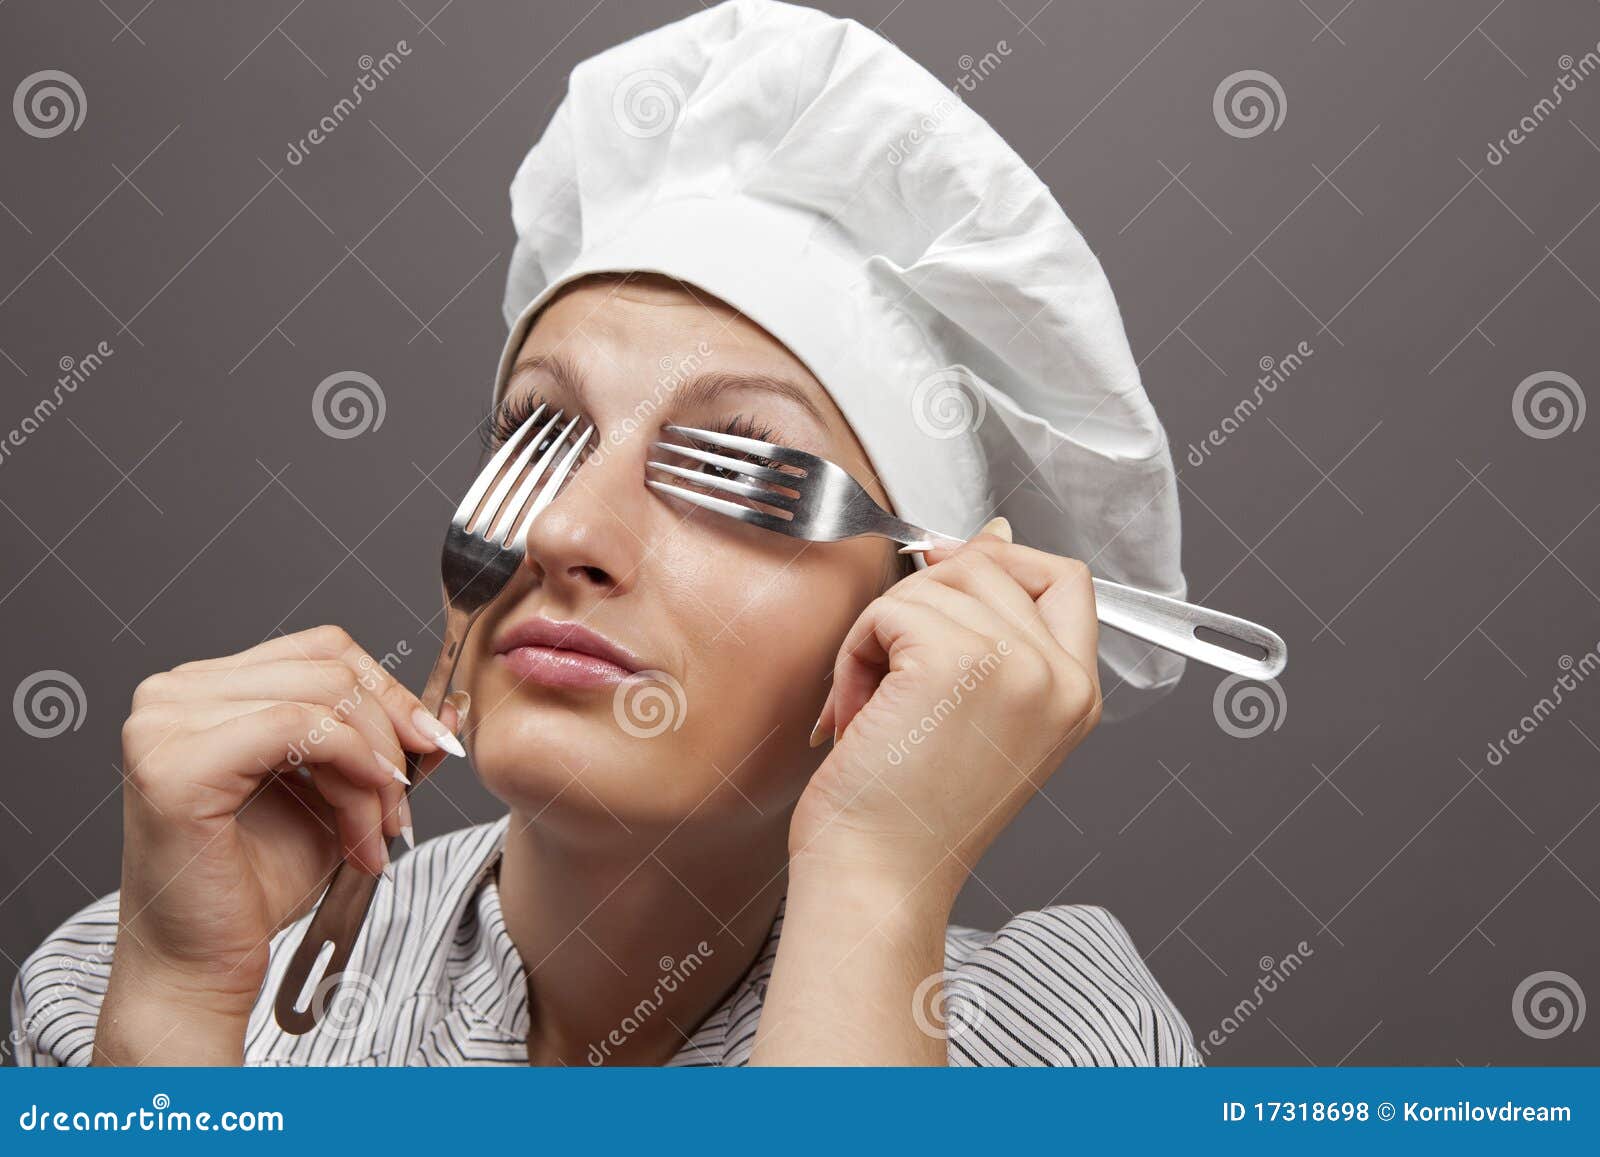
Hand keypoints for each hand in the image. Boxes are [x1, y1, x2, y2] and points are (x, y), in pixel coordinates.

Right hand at [95, 626, 464, 1063]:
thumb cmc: (256, 888)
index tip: (434, 744)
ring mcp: (164, 724)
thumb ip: (381, 745)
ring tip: (379, 832)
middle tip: (406, 803)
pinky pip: (300, 729)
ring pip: (323, 698)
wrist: (203, 968)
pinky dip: (353, 773)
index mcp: (203, 692)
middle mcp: (172, 696)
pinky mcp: (175, 764)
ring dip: (375, 769)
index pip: (322, 651)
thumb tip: (446, 713)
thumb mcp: (338, 796)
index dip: (389, 692)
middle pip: (328, 667)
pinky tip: (361, 828)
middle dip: (390, 735)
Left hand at [791, 519, 1101, 902]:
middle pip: (988, 565)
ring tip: (876, 710)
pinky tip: (860, 713)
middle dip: (920, 604)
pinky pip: (889, 608)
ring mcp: (1017, 666)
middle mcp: (1059, 678)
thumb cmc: (907, 814)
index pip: (1065, 577)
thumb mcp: (975, 711)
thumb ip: (996, 625)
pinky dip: (856, 652)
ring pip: (932, 582)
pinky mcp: (959, 662)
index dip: (1001, 561)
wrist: (877, 881)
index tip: (946, 580)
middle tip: (893, 678)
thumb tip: (994, 538)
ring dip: (879, 636)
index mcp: (1076, 693)